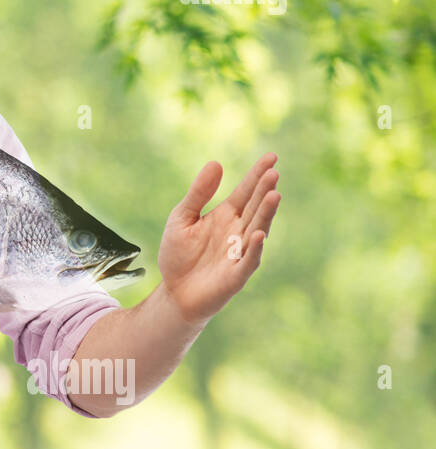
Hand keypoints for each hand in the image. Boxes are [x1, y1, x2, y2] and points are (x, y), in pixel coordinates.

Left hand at [158, 153, 281, 323]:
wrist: (174, 291)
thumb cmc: (179, 254)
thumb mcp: (182, 217)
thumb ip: (198, 193)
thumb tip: (216, 163)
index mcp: (226, 216)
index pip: (246, 191)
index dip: (257, 175)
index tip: (271, 156)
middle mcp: (238, 231)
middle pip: (254, 207)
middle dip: (264, 191)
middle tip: (273, 172)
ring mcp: (240, 252)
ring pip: (257, 229)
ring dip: (265, 214)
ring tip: (274, 195)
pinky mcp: (236, 274)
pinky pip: (249, 259)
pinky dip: (254, 247)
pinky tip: (258, 233)